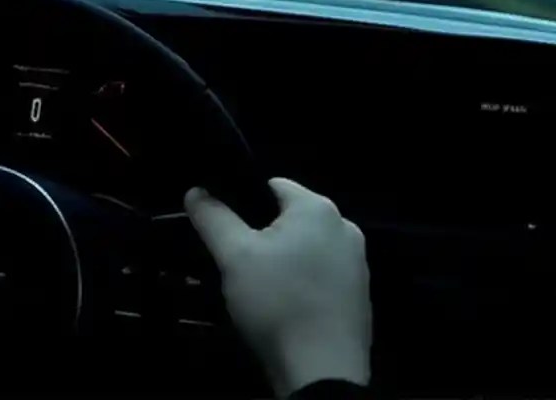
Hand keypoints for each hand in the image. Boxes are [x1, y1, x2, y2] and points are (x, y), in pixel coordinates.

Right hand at [185, 179, 370, 397]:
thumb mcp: (234, 256)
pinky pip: (320, 276)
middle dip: (262, 236)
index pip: (272, 185)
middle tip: (236, 263)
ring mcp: (357, 264)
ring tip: (257, 289)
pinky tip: (283, 307)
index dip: (242, 202)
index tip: (225, 231)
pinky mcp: (359, 295)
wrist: (321, 370)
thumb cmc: (277, 301)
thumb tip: (196, 191)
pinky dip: (300, 284)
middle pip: (289, 219)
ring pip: (305, 249)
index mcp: (318, 208)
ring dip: (281, 262)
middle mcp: (345, 228)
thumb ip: (213, 217)